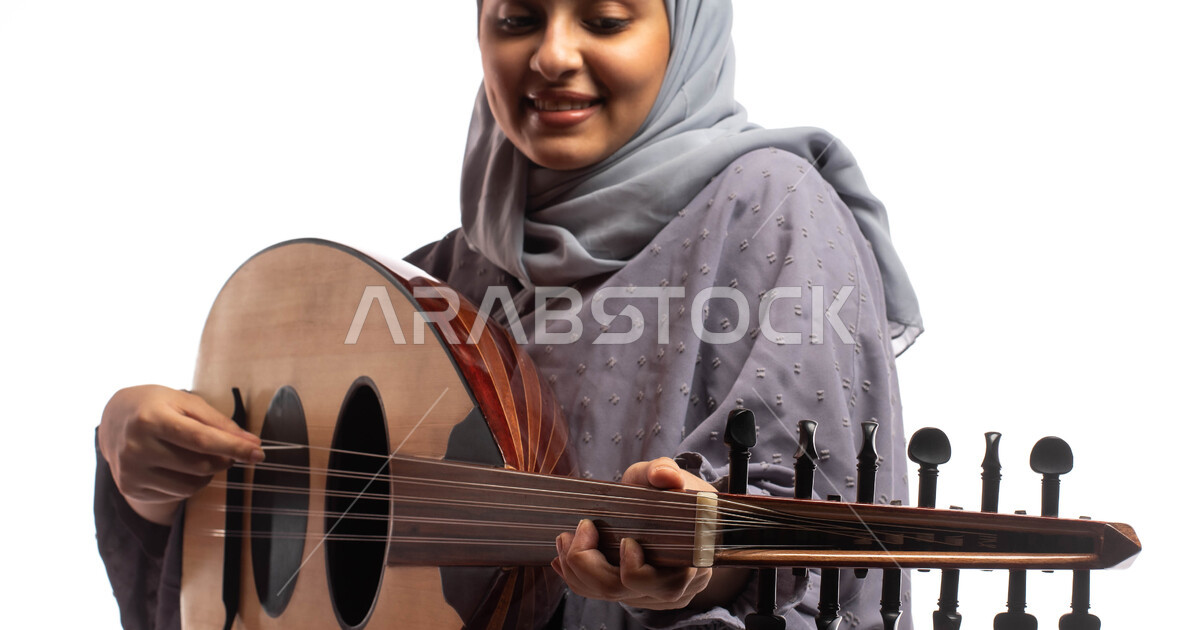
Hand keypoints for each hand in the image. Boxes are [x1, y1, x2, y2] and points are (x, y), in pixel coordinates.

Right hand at [99, 385, 263, 523]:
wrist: (113, 419)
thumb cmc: (156, 406)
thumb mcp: (186, 403)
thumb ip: (219, 422)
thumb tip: (252, 443)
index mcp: (151, 419)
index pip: (201, 440)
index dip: (234, 448)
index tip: (258, 453)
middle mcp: (137, 447)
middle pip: (199, 465)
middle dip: (224, 459)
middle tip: (227, 450)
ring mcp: (131, 471)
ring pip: (190, 485)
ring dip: (208, 473)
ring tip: (201, 456)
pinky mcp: (130, 488)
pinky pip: (177, 494)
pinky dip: (190, 482)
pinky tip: (180, 466)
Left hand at [551, 457, 745, 610]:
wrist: (680, 514)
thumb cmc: (676, 497)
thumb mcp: (673, 476)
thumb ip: (666, 472)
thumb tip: (664, 475)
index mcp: (691, 562)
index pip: (664, 583)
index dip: (635, 567)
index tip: (624, 539)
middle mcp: (672, 588)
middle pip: (622, 590)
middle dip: (589, 562)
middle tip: (581, 528)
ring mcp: (648, 595)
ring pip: (603, 595)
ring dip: (576, 568)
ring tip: (566, 537)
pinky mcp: (629, 594)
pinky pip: (596, 594)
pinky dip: (574, 576)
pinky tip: (563, 557)